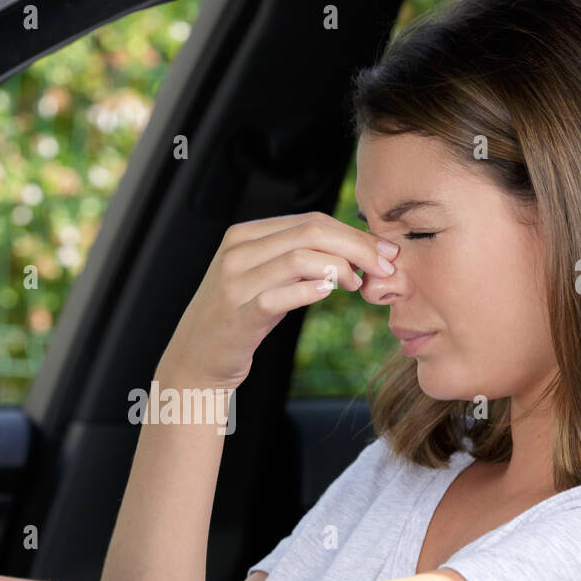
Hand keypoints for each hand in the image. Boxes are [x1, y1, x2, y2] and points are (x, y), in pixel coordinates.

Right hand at [156, 211, 398, 389]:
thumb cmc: (238, 320)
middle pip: (311, 232)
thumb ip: (299, 261)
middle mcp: (237, 252)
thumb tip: (358, 253)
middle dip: (358, 246)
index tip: (385, 251)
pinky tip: (331, 292)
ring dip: (341, 268)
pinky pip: (279, 295)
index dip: (355, 233)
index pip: (311, 220)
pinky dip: (310, 290)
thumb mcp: (265, 281)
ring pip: (299, 257)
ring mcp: (234, 282)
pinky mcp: (237, 314)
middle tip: (386, 266)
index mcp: (244, 236)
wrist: (195, 360)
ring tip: (359, 285)